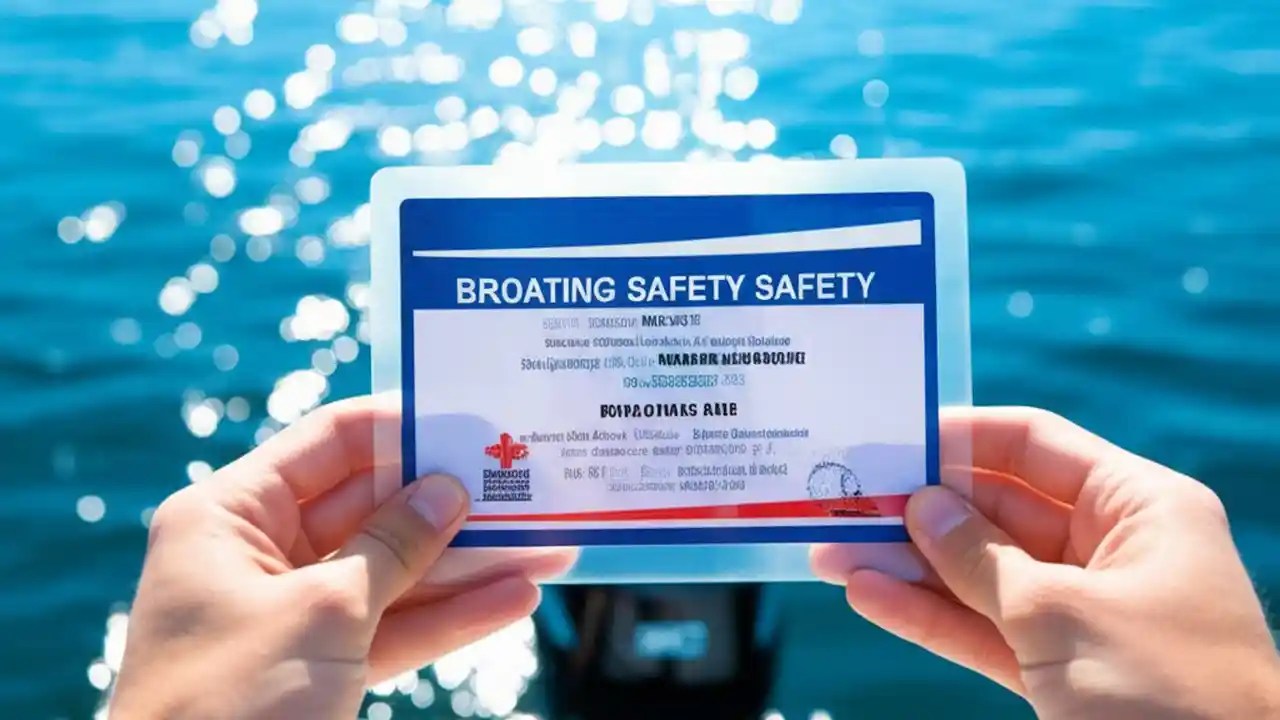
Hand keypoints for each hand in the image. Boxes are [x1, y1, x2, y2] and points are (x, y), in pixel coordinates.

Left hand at [110, 395, 541, 719]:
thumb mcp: (321, 612)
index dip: (404, 429)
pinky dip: (448, 617)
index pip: (331, 444)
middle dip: (450, 503)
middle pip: (372, 508)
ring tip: (547, 546)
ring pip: (393, 572)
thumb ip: (393, 546)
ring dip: (467, 564)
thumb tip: (448, 490)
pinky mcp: (320, 665)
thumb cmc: (231, 702)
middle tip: (526, 487)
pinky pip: (393, 626)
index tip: (474, 424)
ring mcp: (293, 612)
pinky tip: (512, 600)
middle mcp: (260, 553)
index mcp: (230, 515)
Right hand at [811, 407, 1279, 718]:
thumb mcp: (1063, 615)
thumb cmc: (1165, 694)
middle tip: (845, 502)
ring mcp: (1083, 614)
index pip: (1036, 447)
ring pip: (981, 575)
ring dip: (909, 566)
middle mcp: (1111, 552)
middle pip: (998, 511)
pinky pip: (985, 629)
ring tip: (832, 552)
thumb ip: (981, 558)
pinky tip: (869, 597)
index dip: (962, 439)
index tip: (894, 439)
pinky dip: (930, 616)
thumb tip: (921, 506)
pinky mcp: (1061, 670)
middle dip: (920, 510)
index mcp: (1140, 510)